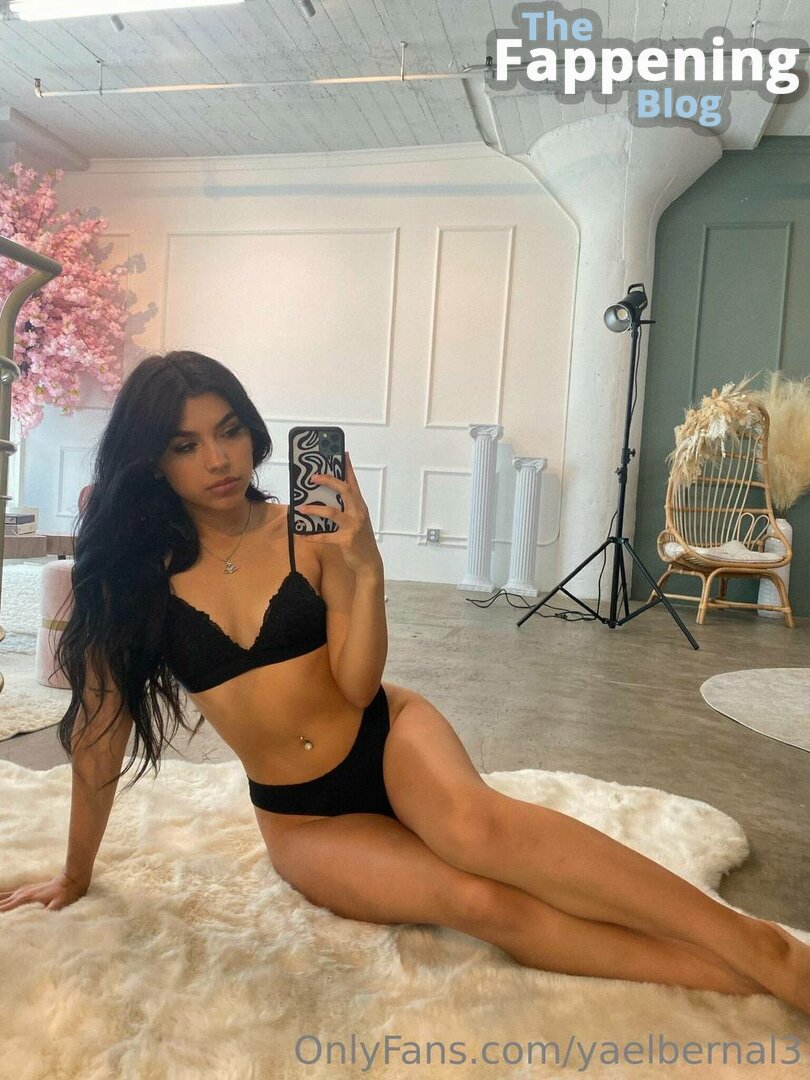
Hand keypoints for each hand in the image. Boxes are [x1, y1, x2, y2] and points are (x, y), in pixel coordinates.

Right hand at [0, 870, 87, 912]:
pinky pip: (9, 893)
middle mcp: (21, 894)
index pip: (5, 909)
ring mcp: (23, 890)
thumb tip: (35, 923)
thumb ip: (47, 913)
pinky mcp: (26, 889)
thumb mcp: (58, 905)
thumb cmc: (65, 894)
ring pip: (3, 897)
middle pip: (2, 903)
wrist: (71, 879)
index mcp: (26, 899)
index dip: (0, 916)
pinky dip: (1, 896)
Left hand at [298, 451, 382, 578]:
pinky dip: (312, 536)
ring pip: (331, 512)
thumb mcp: (356, 521)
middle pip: (345, 491)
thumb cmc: (360, 540)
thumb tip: (324, 499)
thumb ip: (346, 509)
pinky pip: (325, 536)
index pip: (354, 483)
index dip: (348, 468)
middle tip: (314, 477)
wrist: (369, 563)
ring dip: (314, 510)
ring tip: (301, 508)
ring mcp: (353, 526)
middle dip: (329, 481)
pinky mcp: (346, 540)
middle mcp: (358, 513)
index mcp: (360, 506)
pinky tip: (301, 535)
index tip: (343, 453)